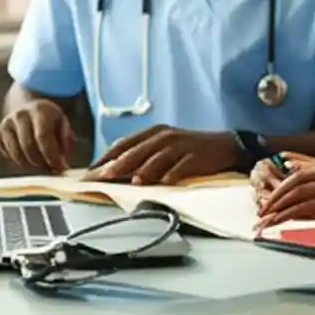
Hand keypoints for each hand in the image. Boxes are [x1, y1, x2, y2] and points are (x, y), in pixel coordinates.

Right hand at [0, 99, 74, 172]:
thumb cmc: (49, 119)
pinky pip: (8, 156)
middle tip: (51, 168)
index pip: (42, 136)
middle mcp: (20, 115)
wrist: (27, 107)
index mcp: (40, 110)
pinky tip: (28, 156)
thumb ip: (65, 142)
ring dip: (30, 164)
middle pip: (28, 147)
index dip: (50, 155)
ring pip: (17, 154)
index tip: (58, 167)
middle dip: (41, 162)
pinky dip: (20, 161)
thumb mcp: (63, 123)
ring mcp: (6, 124)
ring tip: (41, 162)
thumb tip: (62, 164)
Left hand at [90, 125, 238, 184]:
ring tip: (134, 181)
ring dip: (145, 170)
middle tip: (104, 178)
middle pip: (138, 150)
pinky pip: (182, 166)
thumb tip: (114, 170)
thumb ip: (142, 155)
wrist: (224, 146)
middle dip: (119, 165)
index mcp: (154, 132)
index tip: (90, 171)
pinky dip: (173, 174)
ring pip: (158, 157)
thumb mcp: (164, 146)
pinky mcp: (195, 155)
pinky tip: (165, 182)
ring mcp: (181, 145)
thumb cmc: (189, 149)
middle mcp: (165, 135)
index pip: (124, 143)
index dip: (106, 157)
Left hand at [255, 159, 314, 229]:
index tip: (268, 202)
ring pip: (302, 197)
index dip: (282, 189)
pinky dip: (297, 215)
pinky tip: (287, 222)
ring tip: (268, 221)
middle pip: (297, 184)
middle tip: (262, 213)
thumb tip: (293, 168)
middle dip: (276, 199)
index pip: (300, 175)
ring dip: (282, 210)